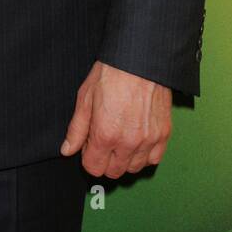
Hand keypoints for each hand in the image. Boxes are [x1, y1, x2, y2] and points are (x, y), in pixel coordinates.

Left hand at [61, 60, 172, 177]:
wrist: (139, 60)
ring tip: (121, 138)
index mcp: (105, 134)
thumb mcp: (85, 98)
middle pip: (113, 171)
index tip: (89, 144)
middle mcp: (128, 142)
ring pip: (134, 168)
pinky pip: (154, 159)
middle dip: (105, 159)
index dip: (88, 157)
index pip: (94, 168)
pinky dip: (145, 154)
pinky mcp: (164, 134)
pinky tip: (137, 140)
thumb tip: (67, 149)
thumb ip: (76, 128)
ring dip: (125, 158)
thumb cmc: (111, 74)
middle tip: (104, 139)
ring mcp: (149, 140)